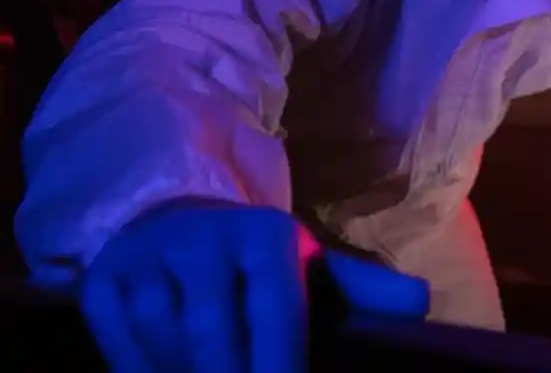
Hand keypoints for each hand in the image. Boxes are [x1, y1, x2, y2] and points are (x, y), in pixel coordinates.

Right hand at [78, 199, 428, 372]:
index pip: (276, 313)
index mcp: (265, 234)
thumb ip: (362, 290)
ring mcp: (147, 257)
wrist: (179, 218)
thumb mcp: (313, 266)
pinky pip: (119, 345)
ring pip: (165, 343)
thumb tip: (422, 304)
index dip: (280, 366)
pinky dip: (143, 370)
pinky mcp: (103, 279)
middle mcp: (203, 238)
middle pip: (213, 338)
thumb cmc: (258, 258)